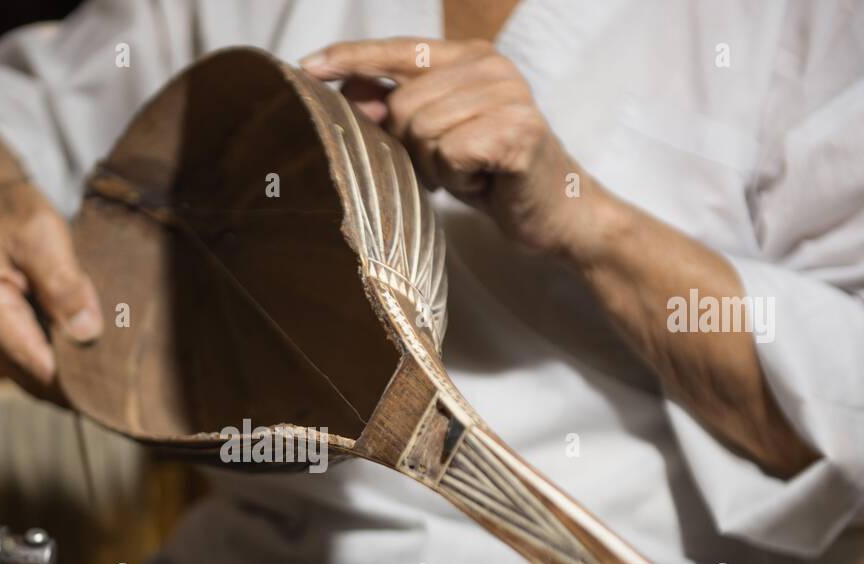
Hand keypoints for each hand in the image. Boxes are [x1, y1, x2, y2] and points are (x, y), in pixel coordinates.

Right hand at [0, 137, 101, 398]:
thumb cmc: (18, 219)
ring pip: (32, 380)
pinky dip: (53, 363)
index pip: (35, 364)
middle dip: (72, 375)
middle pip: (34, 379)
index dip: (75, 376)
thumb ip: (64, 282)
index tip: (115, 374)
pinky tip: (73, 344)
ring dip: (64, 371)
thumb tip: (87, 333)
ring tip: (93, 347)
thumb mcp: (44, 234)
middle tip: (114, 364)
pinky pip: (27, 369)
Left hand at [301, 38, 595, 257]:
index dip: (352, 58)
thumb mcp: (436, 141)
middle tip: (448, 167)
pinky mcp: (516, 132)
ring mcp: (508, 96)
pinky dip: (457, 179)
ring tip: (469, 174)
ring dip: (436, 167)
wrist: (556, 213)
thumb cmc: (492, 176)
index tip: (307, 67)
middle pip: (403, 104)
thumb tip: (347, 90)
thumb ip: (396, 112)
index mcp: (472, 58)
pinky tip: (484, 182)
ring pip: (423, 131)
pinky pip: (450, 154)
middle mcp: (492, 67)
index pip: (401, 49)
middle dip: (413, 147)